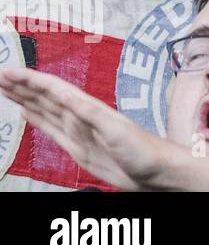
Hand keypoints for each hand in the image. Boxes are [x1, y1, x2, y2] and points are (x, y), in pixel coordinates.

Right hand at [0, 67, 181, 189]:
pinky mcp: (77, 148)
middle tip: (1, 75)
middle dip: (23, 86)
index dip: (31, 80)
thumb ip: (90, 113)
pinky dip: (37, 120)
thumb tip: (66, 96)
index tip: (9, 72)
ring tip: (7, 88)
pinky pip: (51, 130)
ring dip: (26, 99)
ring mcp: (78, 132)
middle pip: (45, 97)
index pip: (53, 90)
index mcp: (88, 109)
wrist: (157, 172)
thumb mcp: (116, 129)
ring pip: (44, 111)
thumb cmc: (144, 150)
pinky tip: (27, 112)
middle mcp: (80, 117)